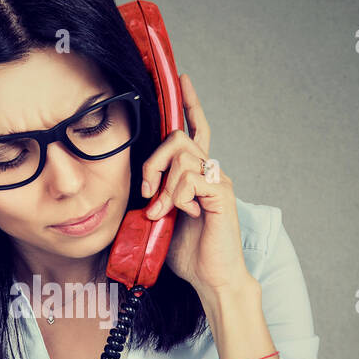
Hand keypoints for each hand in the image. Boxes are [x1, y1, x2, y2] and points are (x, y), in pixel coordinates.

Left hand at [139, 73, 250, 293]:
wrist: (212, 278)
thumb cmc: (189, 253)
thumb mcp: (161, 219)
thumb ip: (152, 196)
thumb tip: (138, 187)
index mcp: (196, 174)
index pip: (195, 130)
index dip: (189, 104)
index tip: (182, 80)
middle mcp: (209, 171)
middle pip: (177, 139)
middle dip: (153, 162)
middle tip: (147, 191)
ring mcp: (217, 181)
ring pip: (181, 159)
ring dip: (163, 187)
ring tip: (163, 212)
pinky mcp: (221, 194)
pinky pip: (190, 179)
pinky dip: (177, 197)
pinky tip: (182, 214)